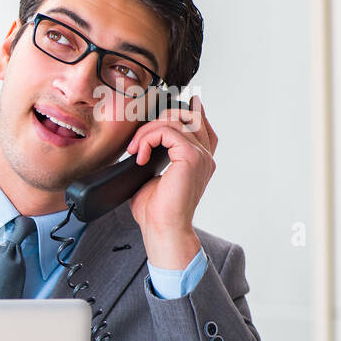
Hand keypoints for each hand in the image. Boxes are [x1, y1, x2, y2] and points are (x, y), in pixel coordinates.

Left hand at [126, 95, 216, 268]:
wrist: (162, 228)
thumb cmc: (156, 210)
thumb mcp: (152, 177)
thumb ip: (153, 157)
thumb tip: (139, 145)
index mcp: (199, 160)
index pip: (199, 125)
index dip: (183, 113)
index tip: (162, 112)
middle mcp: (204, 156)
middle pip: (187, 116)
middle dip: (159, 119)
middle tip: (137, 140)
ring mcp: (200, 155)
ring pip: (173, 121)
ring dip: (147, 131)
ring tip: (135, 150)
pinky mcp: (190, 157)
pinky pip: (167, 131)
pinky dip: (147, 138)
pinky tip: (140, 155)